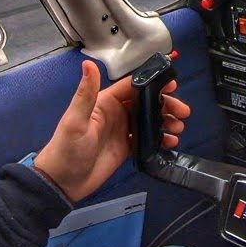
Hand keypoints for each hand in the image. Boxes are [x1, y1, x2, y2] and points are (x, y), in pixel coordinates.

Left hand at [34, 60, 191, 201]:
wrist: (62, 182)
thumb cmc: (66, 149)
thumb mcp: (75, 121)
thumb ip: (85, 93)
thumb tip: (88, 64)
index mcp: (105, 102)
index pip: (133, 86)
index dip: (154, 83)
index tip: (173, 85)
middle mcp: (116, 113)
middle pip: (147, 103)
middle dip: (166, 105)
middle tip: (182, 111)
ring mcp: (122, 131)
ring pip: (150, 120)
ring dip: (166, 121)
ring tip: (179, 128)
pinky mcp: (126, 147)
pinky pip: (148, 138)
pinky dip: (161, 139)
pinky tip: (171, 142)